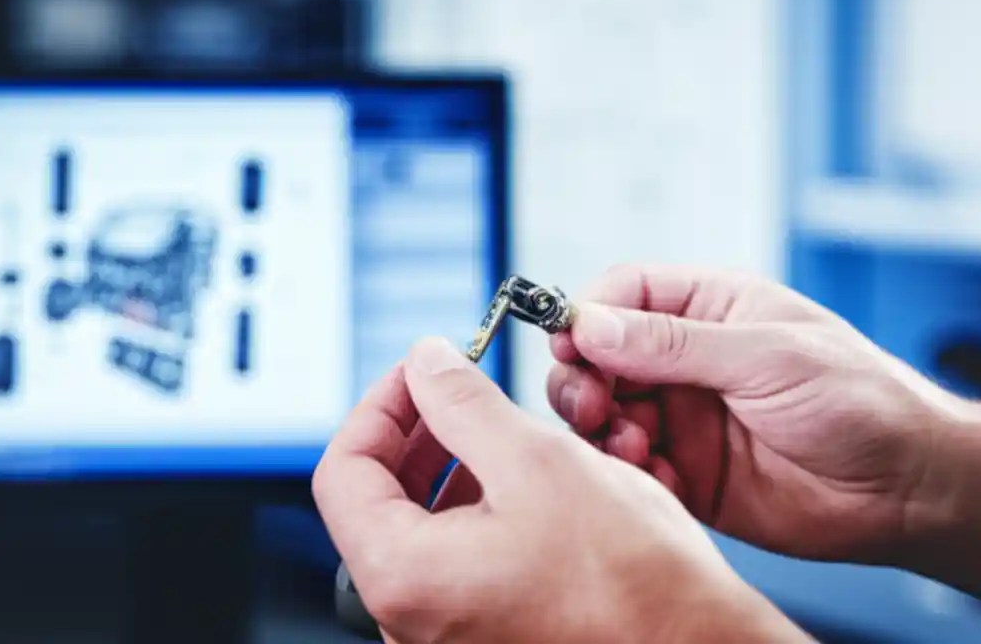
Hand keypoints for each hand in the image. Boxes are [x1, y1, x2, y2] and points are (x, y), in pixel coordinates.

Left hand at [313, 337, 806, 643]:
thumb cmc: (636, 582)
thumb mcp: (538, 459)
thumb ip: (462, 402)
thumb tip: (426, 364)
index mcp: (404, 577)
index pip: (343, 470)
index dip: (380, 405)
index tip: (421, 373)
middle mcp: (411, 619)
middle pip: (376, 501)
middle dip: (416, 434)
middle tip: (455, 391)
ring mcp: (445, 635)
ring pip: (418, 530)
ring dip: (449, 468)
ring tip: (499, 429)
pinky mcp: (482, 639)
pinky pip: (455, 563)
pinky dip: (474, 511)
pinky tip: (520, 482)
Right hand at [546, 264, 962, 563]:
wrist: (910, 489)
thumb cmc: (861, 399)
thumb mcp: (767, 356)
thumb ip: (674, 344)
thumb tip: (591, 324)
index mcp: (709, 310)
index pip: (624, 296)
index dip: (587, 315)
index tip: (570, 343)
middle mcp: (686, 361)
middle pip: (599, 357)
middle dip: (582, 379)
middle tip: (592, 405)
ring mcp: (683, 418)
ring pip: (604, 415)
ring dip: (601, 429)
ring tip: (633, 445)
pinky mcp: (686, 474)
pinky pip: (632, 470)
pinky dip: (630, 475)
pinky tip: (659, 479)